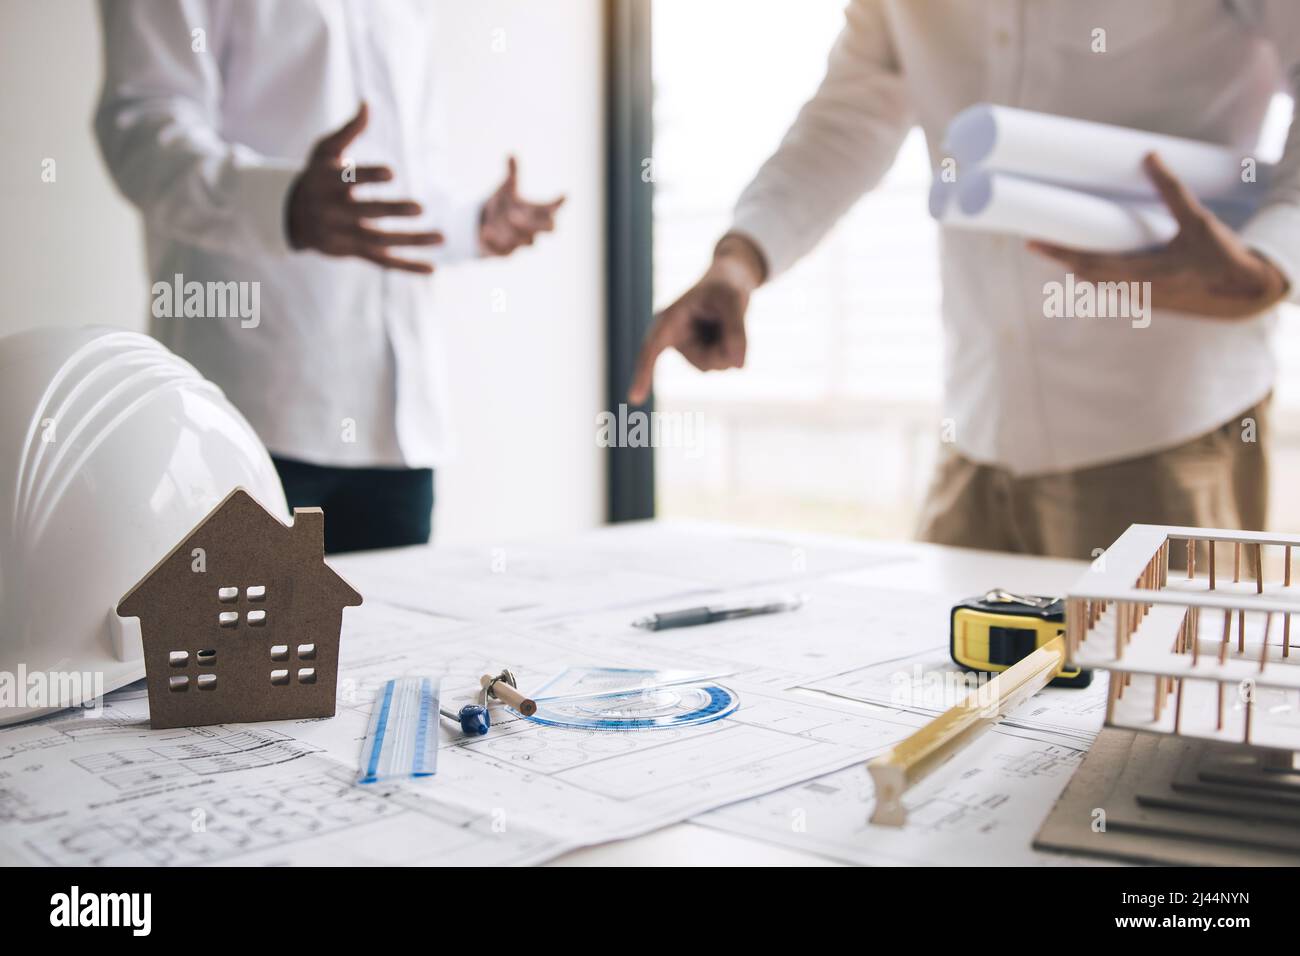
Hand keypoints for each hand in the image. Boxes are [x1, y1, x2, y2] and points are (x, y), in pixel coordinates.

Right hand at [286, 103, 443, 274]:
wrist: (291, 214)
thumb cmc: (316, 175)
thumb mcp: (324, 150)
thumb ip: (349, 131)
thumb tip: (368, 104)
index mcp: (326, 184)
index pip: (349, 181)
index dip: (369, 176)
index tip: (392, 172)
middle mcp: (333, 212)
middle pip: (366, 213)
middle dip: (392, 212)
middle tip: (421, 208)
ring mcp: (343, 235)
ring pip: (380, 241)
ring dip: (412, 241)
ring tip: (441, 237)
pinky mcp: (352, 252)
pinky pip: (382, 262)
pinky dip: (407, 266)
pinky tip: (431, 268)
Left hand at [479, 157, 564, 255]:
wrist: (485, 224)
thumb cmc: (504, 205)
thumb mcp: (506, 189)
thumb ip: (512, 175)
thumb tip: (511, 154)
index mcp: (537, 211)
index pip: (553, 208)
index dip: (559, 203)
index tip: (564, 194)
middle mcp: (534, 228)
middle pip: (550, 229)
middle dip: (537, 223)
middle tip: (515, 215)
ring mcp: (523, 242)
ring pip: (528, 241)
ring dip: (515, 231)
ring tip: (501, 219)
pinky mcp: (508, 252)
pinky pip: (505, 250)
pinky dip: (495, 241)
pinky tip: (485, 231)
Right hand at [627, 234, 765, 404]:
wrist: (730, 280)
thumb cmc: (725, 285)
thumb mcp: (733, 300)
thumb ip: (736, 332)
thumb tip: (739, 366)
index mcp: (668, 320)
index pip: (652, 349)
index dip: (643, 373)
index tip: (634, 398)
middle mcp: (674, 338)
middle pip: (704, 361)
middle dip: (726, 348)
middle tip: (734, 319)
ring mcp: (688, 349)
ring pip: (716, 365)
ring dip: (730, 346)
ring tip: (727, 319)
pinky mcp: (702, 354)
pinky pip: (724, 363)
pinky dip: (733, 348)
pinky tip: (726, 329)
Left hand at [1028, 152, 1287, 318]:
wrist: (1244, 292)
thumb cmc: (1221, 256)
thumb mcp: (1198, 220)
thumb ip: (1170, 189)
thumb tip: (1149, 155)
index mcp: (1144, 274)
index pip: (1088, 264)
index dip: (1058, 253)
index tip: (1033, 241)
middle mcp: (1135, 291)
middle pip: (1084, 274)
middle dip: (1060, 256)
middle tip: (1035, 238)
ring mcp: (1139, 299)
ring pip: (1096, 283)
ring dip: (1076, 264)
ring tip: (1056, 244)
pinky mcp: (1146, 300)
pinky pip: (1112, 286)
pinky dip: (1096, 271)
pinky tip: (1089, 258)